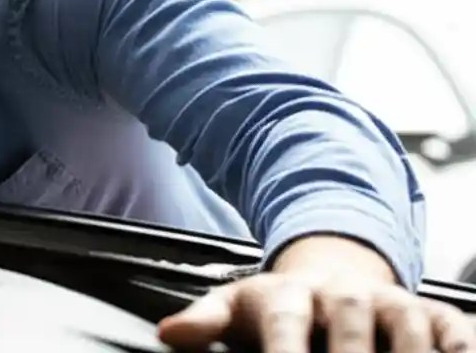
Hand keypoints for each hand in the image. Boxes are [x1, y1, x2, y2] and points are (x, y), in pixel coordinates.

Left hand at [158, 271, 474, 352]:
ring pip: (405, 329)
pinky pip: (452, 331)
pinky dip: (457, 349)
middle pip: (348, 328)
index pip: (286, 326)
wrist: (331, 271)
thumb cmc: (280, 305)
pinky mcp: (431, 313)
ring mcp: (389, 303)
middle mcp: (343, 295)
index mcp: (290, 295)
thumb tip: (169, 333)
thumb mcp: (236, 306)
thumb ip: (205, 321)